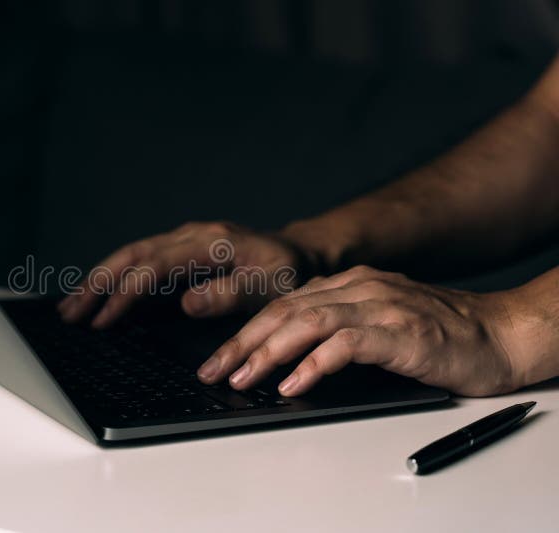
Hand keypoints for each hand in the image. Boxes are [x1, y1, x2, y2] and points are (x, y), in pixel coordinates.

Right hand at [58, 221, 311, 327]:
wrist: (296, 252)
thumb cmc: (285, 273)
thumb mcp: (270, 287)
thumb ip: (230, 295)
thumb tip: (186, 302)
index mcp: (210, 242)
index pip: (155, 265)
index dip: (125, 293)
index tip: (103, 320)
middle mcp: (191, 235)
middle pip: (132, 254)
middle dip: (97, 283)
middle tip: (70, 313)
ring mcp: (183, 239)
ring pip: (130, 254)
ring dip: (98, 279)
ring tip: (70, 306)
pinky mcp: (180, 250)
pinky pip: (141, 260)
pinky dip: (114, 276)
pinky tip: (96, 293)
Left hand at [197, 265, 520, 396]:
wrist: (500, 334)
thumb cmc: (440, 335)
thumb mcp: (378, 323)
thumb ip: (338, 329)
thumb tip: (288, 358)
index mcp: (348, 284)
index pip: (281, 305)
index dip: (244, 332)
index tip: (218, 359)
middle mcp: (358, 288)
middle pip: (283, 311)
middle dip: (242, 343)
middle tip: (213, 370)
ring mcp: (379, 306)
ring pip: (305, 323)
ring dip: (267, 353)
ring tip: (242, 378)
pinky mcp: (400, 331)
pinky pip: (345, 345)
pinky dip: (314, 365)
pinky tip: (293, 384)